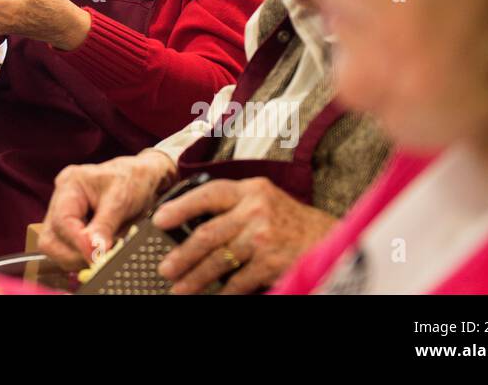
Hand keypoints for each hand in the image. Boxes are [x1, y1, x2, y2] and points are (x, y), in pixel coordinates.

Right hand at [38, 149, 176, 269]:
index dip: (77, 243)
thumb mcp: (121, 200)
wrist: (142, 178)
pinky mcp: (69, 228)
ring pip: (55, 248)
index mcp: (70, 184)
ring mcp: (62, 214)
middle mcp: (60, 199)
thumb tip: (93, 251)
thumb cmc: (132, 181)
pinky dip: (80, 256)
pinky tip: (98, 251)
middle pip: (50, 238)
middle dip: (73, 254)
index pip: (62, 221)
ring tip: (102, 254)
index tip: (95, 258)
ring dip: (77, 257)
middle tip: (99, 260)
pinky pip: (65, 250)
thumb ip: (105, 226)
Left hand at [152, 177, 337, 294]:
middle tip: (164, 268)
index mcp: (249, 190)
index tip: (158, 219)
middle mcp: (255, 210)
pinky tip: (213, 297)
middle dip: (182, 254)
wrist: (328, 239)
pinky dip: (224, 291)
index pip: (209, 194)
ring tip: (179, 288)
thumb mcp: (262, 199)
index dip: (181, 206)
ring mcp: (263, 237)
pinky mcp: (271, 262)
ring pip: (219, 260)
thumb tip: (190, 223)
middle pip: (208, 234)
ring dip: (195, 277)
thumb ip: (232, 205)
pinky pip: (239, 280)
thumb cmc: (287, 220)